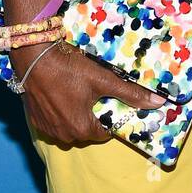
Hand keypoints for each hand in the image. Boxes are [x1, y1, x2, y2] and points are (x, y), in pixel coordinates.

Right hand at [11, 39, 165, 148]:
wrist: (34, 57)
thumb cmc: (69, 69)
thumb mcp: (103, 79)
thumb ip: (130, 93)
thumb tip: (158, 102)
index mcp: (81, 128)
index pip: (105, 133)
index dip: (109, 117)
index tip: (107, 102)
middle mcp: (63, 135)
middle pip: (86, 132)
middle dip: (92, 117)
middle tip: (92, 95)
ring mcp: (47, 129)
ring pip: (69, 129)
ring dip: (74, 117)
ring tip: (76, 95)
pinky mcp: (35, 121)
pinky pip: (53, 124)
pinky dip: (59, 114)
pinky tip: (61, 96)